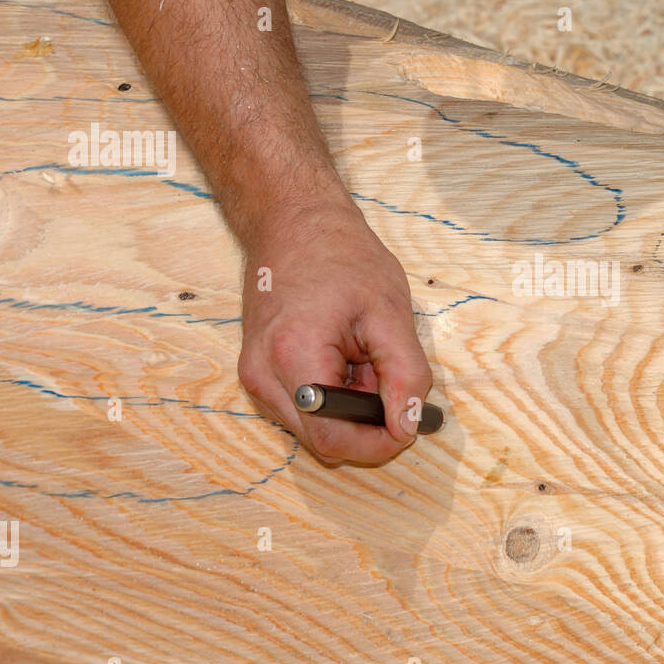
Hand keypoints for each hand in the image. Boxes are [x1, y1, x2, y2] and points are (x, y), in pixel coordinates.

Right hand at [236, 192, 432, 463]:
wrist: (292, 221)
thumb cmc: (341, 256)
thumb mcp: (391, 313)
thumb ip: (407, 376)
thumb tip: (409, 428)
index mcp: (293, 357)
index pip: (334, 439)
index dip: (377, 442)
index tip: (409, 422)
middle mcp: (263, 376)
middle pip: (324, 439)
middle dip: (366, 422)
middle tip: (386, 373)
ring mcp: (255, 377)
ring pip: (314, 428)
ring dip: (350, 409)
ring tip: (363, 358)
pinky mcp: (257, 374)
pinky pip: (303, 410)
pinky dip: (333, 397)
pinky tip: (344, 358)